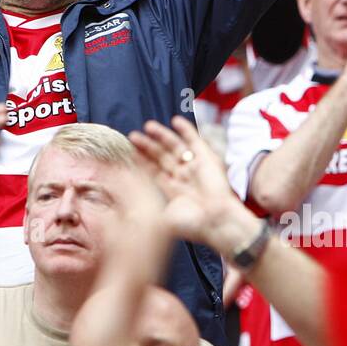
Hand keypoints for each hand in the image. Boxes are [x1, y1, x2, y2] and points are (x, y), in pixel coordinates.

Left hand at [129, 117, 253, 253]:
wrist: (217, 222)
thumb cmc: (191, 224)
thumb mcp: (163, 215)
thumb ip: (151, 204)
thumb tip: (132, 200)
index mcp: (172, 191)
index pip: (153, 170)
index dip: (142, 160)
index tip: (129, 150)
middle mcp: (183, 178)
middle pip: (161, 157)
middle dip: (147, 146)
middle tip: (133, 136)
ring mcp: (195, 167)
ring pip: (174, 147)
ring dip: (162, 136)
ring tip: (147, 126)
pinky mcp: (207, 159)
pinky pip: (195, 141)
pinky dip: (186, 130)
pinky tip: (175, 121)